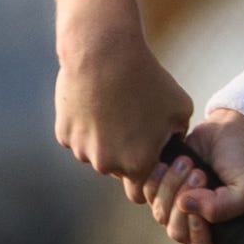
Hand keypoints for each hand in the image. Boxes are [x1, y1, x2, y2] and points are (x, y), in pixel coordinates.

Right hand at [53, 23, 194, 206]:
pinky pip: (77, 136)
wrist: (104, 52)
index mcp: (137, 164)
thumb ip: (176, 137)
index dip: (147, 176)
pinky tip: (94, 100)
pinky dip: (85, 124)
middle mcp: (107, 164)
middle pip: (117, 170)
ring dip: (103, 139)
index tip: (148, 153)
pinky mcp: (63, 134)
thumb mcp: (180, 108)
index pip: (141, 191)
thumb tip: (169, 149)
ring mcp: (81, 150)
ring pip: (95, 153)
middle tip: (131, 121)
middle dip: (124, 153)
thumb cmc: (147, 79)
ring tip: (113, 106)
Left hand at [147, 108, 243, 243]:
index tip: (198, 215)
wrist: (229, 131)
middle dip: (184, 203)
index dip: (199, 242)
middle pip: (177, 234)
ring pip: (161, 214)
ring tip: (188, 162)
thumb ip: (226, 206)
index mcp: (226, 238)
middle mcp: (201, 230)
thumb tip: (186, 206)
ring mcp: (180, 213)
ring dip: (170, 186)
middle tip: (199, 173)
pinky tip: (168, 163)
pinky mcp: (164, 193)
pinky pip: (146, 196)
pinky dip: (154, 179)